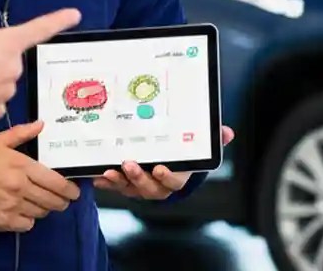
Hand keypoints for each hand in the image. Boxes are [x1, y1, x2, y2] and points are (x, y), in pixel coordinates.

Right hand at [0, 121, 80, 232]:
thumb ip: (21, 133)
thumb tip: (42, 125)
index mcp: (21, 166)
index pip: (55, 182)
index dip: (69, 189)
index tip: (73, 191)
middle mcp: (19, 187)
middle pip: (52, 200)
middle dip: (61, 201)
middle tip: (63, 200)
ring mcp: (11, 206)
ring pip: (40, 213)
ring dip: (44, 209)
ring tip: (41, 204)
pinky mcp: (2, 221)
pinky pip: (26, 224)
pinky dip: (28, 220)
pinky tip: (23, 212)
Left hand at [93, 126, 235, 200]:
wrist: (172, 163)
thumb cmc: (184, 154)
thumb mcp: (199, 145)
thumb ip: (212, 139)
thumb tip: (227, 133)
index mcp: (178, 176)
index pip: (175, 181)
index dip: (167, 177)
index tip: (159, 168)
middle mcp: (159, 185)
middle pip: (150, 188)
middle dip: (138, 178)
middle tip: (128, 164)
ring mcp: (141, 186)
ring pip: (130, 189)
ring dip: (119, 181)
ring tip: (108, 171)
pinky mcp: (126, 184)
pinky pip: (116, 186)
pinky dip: (106, 183)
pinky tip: (96, 177)